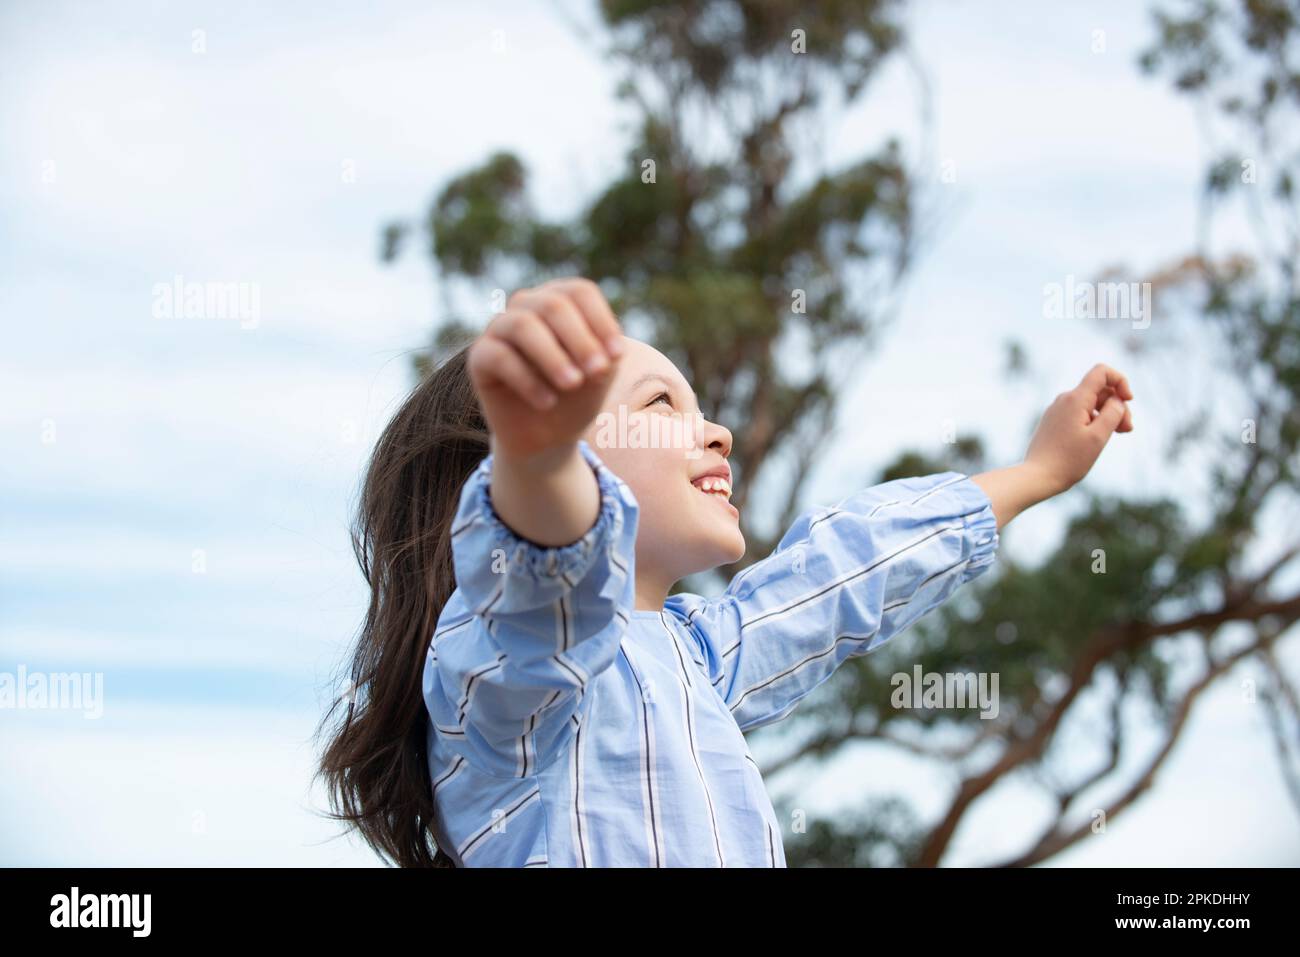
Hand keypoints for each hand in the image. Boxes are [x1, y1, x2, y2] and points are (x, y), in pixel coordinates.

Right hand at [466, 277, 624, 466]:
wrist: (546, 435)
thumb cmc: (577, 396)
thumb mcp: (599, 375)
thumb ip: (604, 356)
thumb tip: (602, 351)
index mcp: (559, 300)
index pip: (580, 292)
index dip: (601, 321)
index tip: (617, 356)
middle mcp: (526, 306)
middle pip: (553, 305)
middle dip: (580, 340)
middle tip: (599, 372)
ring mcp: (500, 328)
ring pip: (523, 325)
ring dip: (553, 356)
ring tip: (573, 385)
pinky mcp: (479, 357)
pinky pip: (500, 357)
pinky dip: (528, 380)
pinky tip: (548, 403)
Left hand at [1022, 363, 1133, 495]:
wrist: (1037, 476)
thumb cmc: (1069, 460)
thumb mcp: (1098, 436)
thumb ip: (1113, 413)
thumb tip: (1117, 399)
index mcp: (1075, 399)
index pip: (1101, 372)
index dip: (1120, 381)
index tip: (1128, 400)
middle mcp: (1064, 400)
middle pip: (1099, 391)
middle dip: (1118, 405)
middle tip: (1127, 429)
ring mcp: (1057, 410)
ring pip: (1091, 403)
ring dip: (1109, 414)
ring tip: (1120, 433)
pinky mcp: (1054, 422)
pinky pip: (1080, 413)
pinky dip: (1094, 420)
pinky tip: (1101, 436)